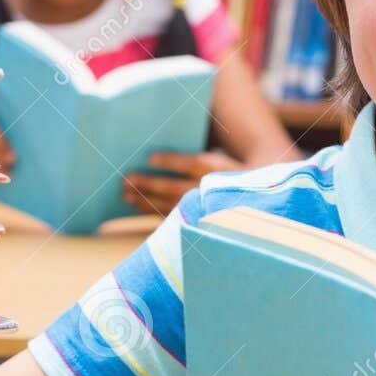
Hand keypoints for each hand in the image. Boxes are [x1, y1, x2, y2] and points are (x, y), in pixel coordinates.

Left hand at [123, 150, 241, 215]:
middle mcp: (209, 191)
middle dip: (149, 184)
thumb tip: (152, 155)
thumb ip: (192, 159)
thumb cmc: (224, 171)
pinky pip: (170, 217)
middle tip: (126, 178)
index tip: (150, 157)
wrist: (249, 197)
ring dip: (145, 200)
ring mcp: (202, 209)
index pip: (192, 164)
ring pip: (169, 205)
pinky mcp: (196, 220)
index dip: (171, 161)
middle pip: (175, 188)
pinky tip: (137, 205)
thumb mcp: (216, 161)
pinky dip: (152, 211)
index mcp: (217, 171)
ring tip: (125, 194)